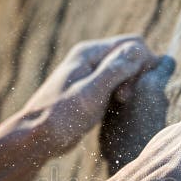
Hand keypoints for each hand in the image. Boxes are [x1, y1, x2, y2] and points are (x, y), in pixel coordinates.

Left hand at [7, 35, 158, 154]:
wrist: (38, 136)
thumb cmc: (62, 115)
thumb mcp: (92, 92)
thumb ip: (115, 69)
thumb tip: (139, 50)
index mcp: (90, 52)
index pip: (132, 44)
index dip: (142, 63)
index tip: (132, 89)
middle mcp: (91, 59)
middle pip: (130, 55)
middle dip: (136, 75)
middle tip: (124, 99)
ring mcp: (92, 75)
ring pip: (125, 71)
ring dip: (130, 86)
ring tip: (120, 103)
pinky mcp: (93, 91)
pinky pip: (117, 85)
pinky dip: (123, 94)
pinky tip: (117, 108)